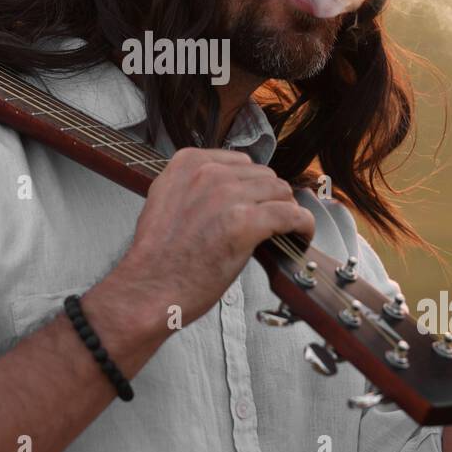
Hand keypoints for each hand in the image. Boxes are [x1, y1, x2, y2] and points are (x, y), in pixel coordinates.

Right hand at [108, 147, 314, 327]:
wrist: (148, 289)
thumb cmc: (158, 257)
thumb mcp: (166, 201)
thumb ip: (195, 186)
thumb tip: (229, 188)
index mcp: (187, 164)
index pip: (239, 162)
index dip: (252, 186)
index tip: (255, 203)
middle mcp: (208, 173)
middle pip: (263, 176)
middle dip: (270, 199)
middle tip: (270, 223)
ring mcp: (227, 196)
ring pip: (280, 192)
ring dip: (287, 211)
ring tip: (287, 231)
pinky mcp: (245, 223)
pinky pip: (290, 215)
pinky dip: (302, 225)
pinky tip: (301, 236)